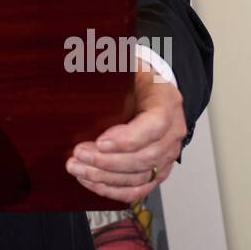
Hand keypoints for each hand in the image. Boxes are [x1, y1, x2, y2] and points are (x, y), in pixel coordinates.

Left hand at [65, 61, 186, 204]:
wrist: (154, 86)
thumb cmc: (137, 75)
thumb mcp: (126, 63)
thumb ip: (109, 64)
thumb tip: (78, 59)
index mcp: (167, 102)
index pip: (153, 127)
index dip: (127, 139)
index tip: (99, 141)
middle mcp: (173, 133)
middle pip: (144, 157)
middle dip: (107, 161)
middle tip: (78, 155)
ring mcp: (168, 154)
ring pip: (140, 176)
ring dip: (105, 178)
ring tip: (77, 169)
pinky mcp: (158, 169)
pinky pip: (139, 188)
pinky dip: (114, 190)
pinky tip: (92, 183)